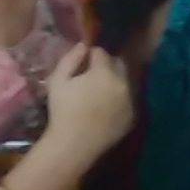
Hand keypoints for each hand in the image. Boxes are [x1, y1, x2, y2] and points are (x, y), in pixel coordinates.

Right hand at [45, 44, 132, 158]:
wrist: (74, 144)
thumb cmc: (62, 109)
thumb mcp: (58, 80)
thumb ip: (70, 59)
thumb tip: (83, 46)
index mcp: (104, 72)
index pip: (101, 52)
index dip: (91, 55)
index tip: (82, 63)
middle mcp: (122, 83)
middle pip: (118, 64)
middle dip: (107, 65)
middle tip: (91, 75)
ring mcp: (129, 101)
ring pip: (124, 83)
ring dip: (114, 82)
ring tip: (98, 93)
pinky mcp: (131, 117)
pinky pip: (126, 100)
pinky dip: (118, 99)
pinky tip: (104, 108)